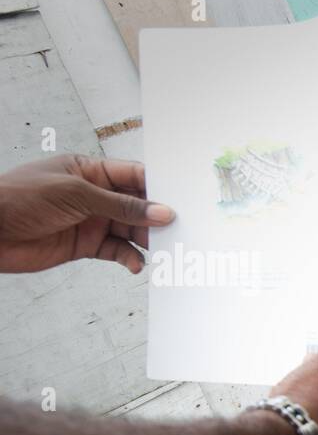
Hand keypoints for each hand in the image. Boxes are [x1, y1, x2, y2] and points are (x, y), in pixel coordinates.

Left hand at [0, 155, 174, 273]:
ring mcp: (91, 221)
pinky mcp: (86, 245)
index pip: (133, 176)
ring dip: (147, 240)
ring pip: (131, 230)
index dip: (157, 187)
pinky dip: (130, 258)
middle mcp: (93, 195)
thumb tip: (161, 212)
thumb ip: (121, 206)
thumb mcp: (76, 195)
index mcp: (89, 171)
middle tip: (177, 229)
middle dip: (157, 217)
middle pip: (137, 205)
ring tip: (161, 249)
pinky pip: (118, 251)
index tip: (180, 201)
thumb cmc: (20, 199)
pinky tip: (135, 264)